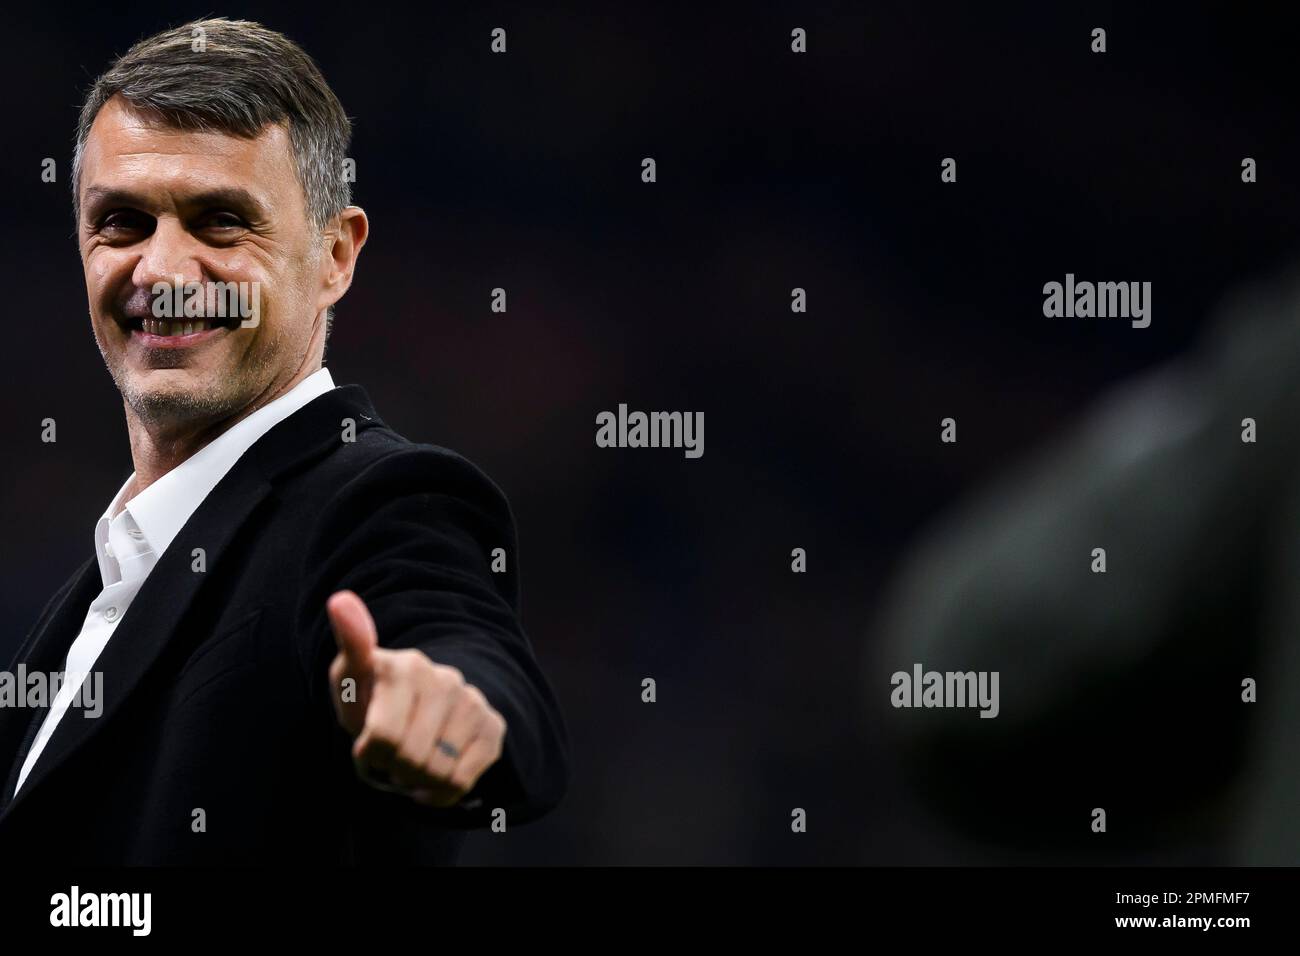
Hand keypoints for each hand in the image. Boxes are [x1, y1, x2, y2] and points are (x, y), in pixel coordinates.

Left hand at [326, 589, 506, 807]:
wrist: (417, 709)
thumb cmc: (373, 699)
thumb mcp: (351, 678)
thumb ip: (350, 646)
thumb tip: (340, 599)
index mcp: (405, 666)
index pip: (383, 737)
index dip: (369, 754)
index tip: (365, 741)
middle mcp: (445, 679)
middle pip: (408, 758)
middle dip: (389, 768)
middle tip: (385, 756)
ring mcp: (472, 702)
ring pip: (437, 772)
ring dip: (413, 780)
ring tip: (407, 761)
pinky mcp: (493, 726)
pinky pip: (461, 781)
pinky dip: (438, 791)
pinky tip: (429, 776)